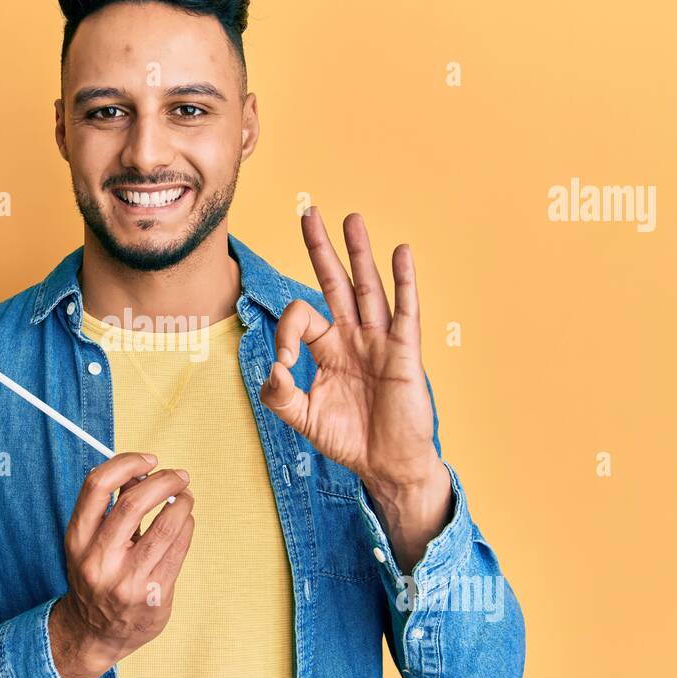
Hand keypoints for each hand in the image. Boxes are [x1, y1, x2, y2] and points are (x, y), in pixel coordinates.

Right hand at [49, 452, 194, 677]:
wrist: (94, 634)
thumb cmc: (96, 576)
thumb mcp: (91, 541)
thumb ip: (114, 506)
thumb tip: (142, 470)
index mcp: (77, 539)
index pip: (97, 486)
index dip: (126, 463)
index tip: (148, 460)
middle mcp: (98, 560)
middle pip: (133, 503)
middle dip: (163, 480)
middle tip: (179, 475)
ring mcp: (127, 581)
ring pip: (164, 527)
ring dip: (182, 503)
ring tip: (186, 496)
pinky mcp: (154, 596)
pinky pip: (178, 550)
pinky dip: (186, 527)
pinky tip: (185, 521)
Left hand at [259, 206, 449, 566]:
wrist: (387, 465)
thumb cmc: (348, 440)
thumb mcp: (303, 419)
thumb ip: (280, 395)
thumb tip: (271, 368)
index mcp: (328, 348)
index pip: (302, 316)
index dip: (286, 332)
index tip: (284, 363)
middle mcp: (353, 337)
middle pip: (335, 282)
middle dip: (321, 249)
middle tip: (309, 213)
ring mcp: (380, 341)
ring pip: (368, 288)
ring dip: (359, 253)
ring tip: (351, 218)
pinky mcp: (404, 353)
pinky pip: (404, 311)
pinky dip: (404, 282)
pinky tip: (401, 253)